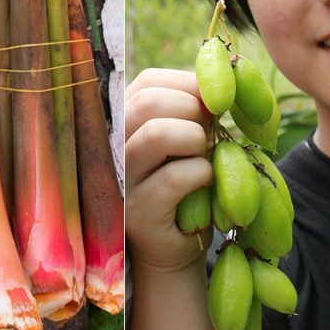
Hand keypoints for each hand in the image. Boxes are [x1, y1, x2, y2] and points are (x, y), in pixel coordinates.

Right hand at [124, 68, 214, 272]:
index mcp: (122, 122)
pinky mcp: (138, 212)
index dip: (188, 85)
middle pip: (149, 102)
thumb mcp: (184, 143)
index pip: (148, 82)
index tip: (212, 105)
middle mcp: (111, 147)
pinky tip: (207, 183)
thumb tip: (218, 84)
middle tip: (210, 135)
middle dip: (193, 112)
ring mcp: (120, 181)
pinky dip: (203, 174)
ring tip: (205, 157)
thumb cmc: (184, 188)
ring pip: (158, 134)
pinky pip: (175, 177)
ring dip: (196, 140)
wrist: (176, 248)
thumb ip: (191, 112)